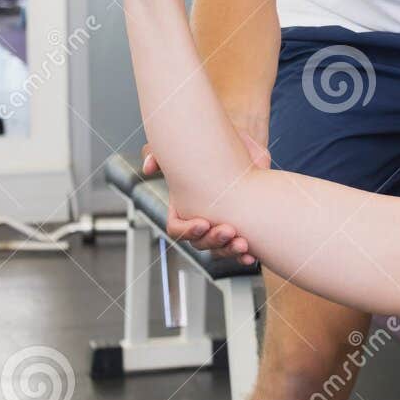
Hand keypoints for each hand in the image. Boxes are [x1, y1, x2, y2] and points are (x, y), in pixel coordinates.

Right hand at [141, 123, 268, 264]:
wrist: (245, 143)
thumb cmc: (211, 146)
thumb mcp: (185, 148)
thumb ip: (159, 154)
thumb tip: (148, 166)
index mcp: (184, 207)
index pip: (177, 229)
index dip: (187, 230)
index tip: (202, 222)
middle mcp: (203, 219)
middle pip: (200, 243)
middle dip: (213, 240)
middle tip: (228, 230)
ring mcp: (223, 224)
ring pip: (219, 250)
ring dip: (229, 251)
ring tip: (242, 243)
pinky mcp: (243, 226)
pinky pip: (239, 250)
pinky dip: (244, 256)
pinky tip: (251, 254)